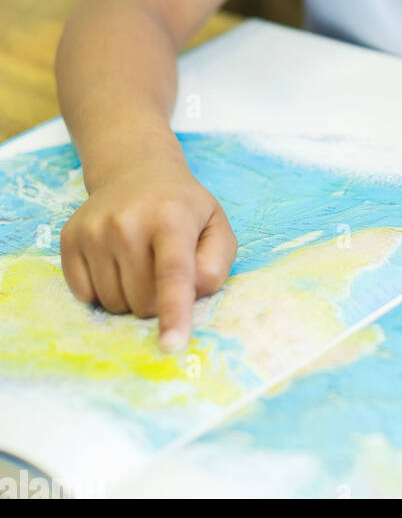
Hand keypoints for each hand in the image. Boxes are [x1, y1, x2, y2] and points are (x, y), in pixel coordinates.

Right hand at [59, 153, 236, 352]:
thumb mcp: (215, 225)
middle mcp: (128, 223)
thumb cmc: (182, 207)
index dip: (174, 312)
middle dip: (158, 301)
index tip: (172, 345)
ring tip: (140, 262)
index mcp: (171, 218)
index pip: (173, 274)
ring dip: (130, 297)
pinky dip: (102, 291)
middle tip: (162, 270)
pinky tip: (115, 262)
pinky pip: (85, 295)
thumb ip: (216, 263)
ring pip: (113, 304)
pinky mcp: (70, 238)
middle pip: (142, 301)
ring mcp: (94, 230)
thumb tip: (192, 293)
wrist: (135, 171)